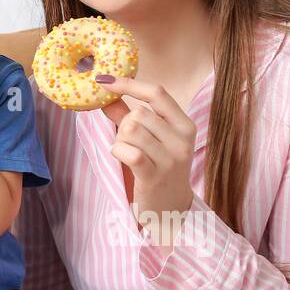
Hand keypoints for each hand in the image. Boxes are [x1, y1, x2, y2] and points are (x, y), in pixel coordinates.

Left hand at [98, 75, 195, 240]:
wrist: (172, 209)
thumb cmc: (159, 168)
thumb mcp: (152, 139)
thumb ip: (128, 115)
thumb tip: (106, 94)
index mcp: (184, 125)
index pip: (157, 93)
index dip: (129, 84)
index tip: (105, 80)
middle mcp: (182, 140)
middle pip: (138, 114)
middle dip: (124, 126)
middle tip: (130, 143)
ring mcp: (171, 159)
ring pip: (130, 130)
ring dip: (120, 140)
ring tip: (129, 153)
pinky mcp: (155, 176)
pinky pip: (129, 151)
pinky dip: (118, 152)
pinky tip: (124, 159)